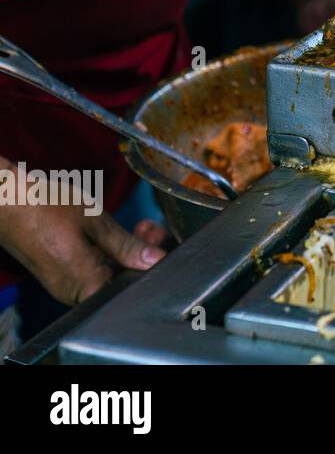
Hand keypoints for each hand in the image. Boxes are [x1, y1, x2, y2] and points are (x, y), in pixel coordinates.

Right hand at [0, 160, 165, 304]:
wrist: (4, 198)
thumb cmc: (43, 207)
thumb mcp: (95, 222)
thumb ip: (126, 245)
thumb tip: (155, 261)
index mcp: (85, 286)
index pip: (132, 287)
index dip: (152, 266)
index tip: (163, 242)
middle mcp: (74, 292)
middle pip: (121, 280)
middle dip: (142, 254)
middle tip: (151, 229)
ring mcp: (66, 282)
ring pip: (109, 272)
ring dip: (128, 250)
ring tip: (140, 226)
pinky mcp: (61, 271)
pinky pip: (93, 266)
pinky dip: (108, 250)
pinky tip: (116, 231)